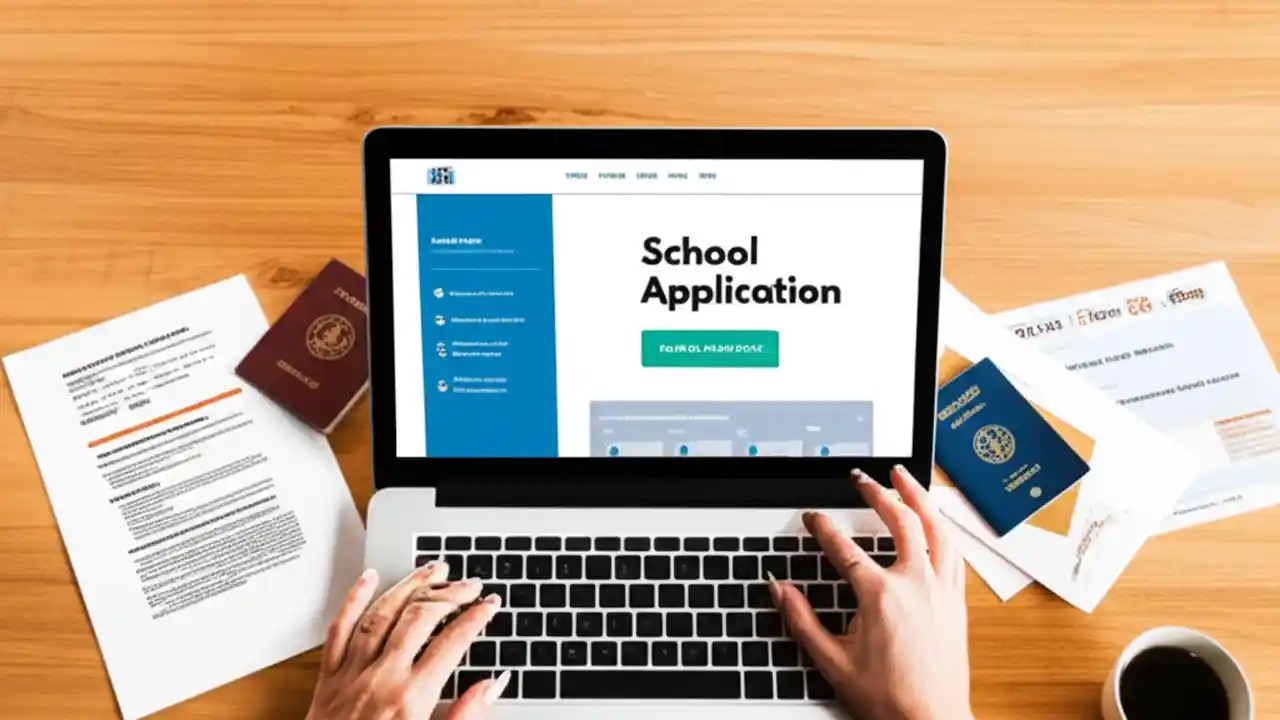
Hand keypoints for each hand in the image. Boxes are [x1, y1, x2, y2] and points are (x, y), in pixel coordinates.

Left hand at [306, 561, 507, 719]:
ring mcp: (351, 675)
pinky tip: (369, 579)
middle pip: (420, 617)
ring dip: (410, 585)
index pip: (453, 642)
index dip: (476, 617)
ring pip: (382, 612)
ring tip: (432, 569)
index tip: (490, 606)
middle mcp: (381, 679)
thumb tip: (490, 686)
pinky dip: (354, 599)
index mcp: (412, 700)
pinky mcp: (327, 680)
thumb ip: (464, 717)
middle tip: (470, 584)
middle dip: (450, 593)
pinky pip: (340, 628)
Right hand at [771, 466, 972, 719]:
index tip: (813, 517)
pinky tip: (936, 520)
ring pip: (936, 528)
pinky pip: (954, 551)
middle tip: (862, 479)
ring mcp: (941, 590)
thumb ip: (800, 620)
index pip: (845, 548)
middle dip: (878, 493)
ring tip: (905, 477)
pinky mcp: (957, 601)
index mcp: (881, 596)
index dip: (823, 528)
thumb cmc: (887, 698)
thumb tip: (779, 590)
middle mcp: (915, 584)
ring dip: (919, 497)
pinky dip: (943, 528)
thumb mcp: (831, 661)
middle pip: (900, 520)